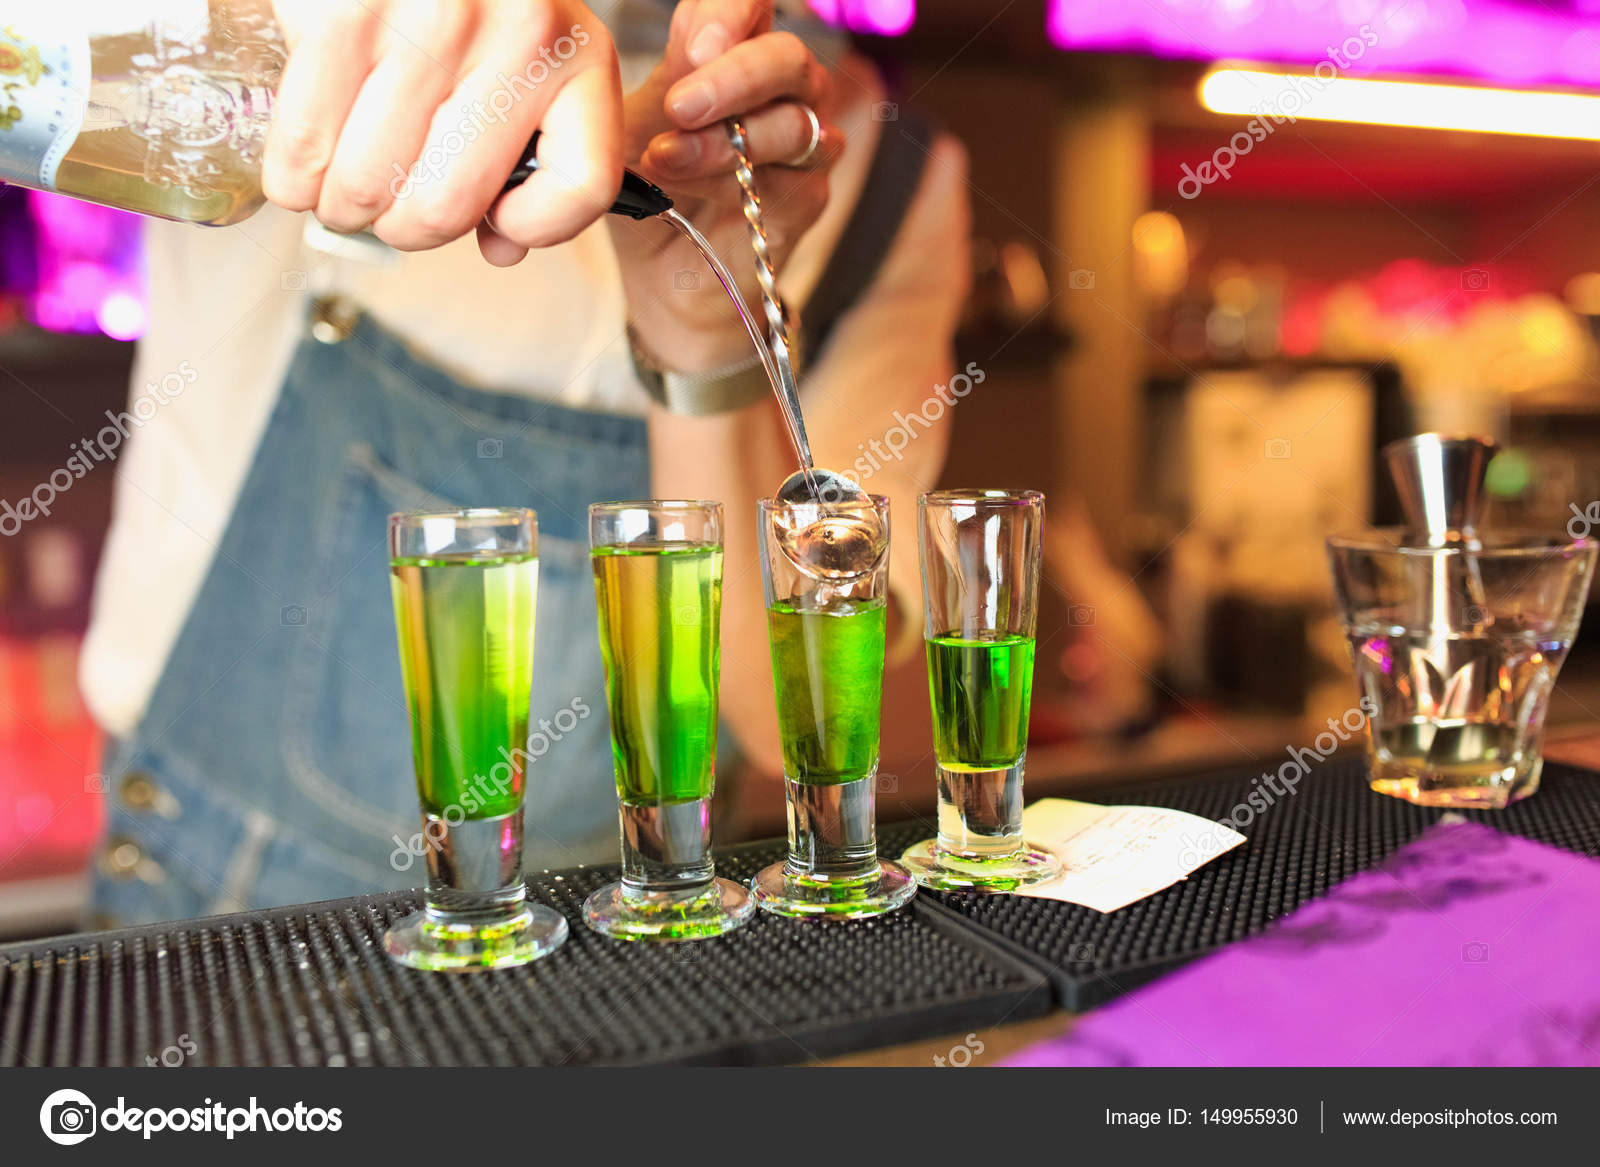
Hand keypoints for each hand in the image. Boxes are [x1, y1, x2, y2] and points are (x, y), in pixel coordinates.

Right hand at [265, 0, 622, 259]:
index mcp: (577, 58)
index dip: (535, 226)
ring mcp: (432, 18)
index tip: (498, 220)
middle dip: (403, 228)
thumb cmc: (471, 10)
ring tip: (341, 188)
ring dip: (342, 206)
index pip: (581, 184)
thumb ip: (532, 164)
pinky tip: (303, 169)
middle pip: (448, 204)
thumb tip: (500, 248)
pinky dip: (295, 177)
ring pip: (370, 184)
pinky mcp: (347, 9)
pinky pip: (308, 140)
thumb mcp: (532, 70)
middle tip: (386, 209)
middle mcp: (517, 34)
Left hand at [611, 0, 840, 371]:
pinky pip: (787, 178)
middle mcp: (782, 93)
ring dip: (722, 141)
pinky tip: (687, 187)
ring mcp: (802, 145)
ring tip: (664, 158)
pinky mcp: (807, 198)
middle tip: (680, 104)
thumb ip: (653, 83)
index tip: (692, 41)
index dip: (730, 12)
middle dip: (732, 75)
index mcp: (736, 56)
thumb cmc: (650, 193)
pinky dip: (732, 181)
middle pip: (787, 57)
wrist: (666, 278)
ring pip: (792, 122)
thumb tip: (665, 48)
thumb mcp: (633, 127)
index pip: (754, 7)